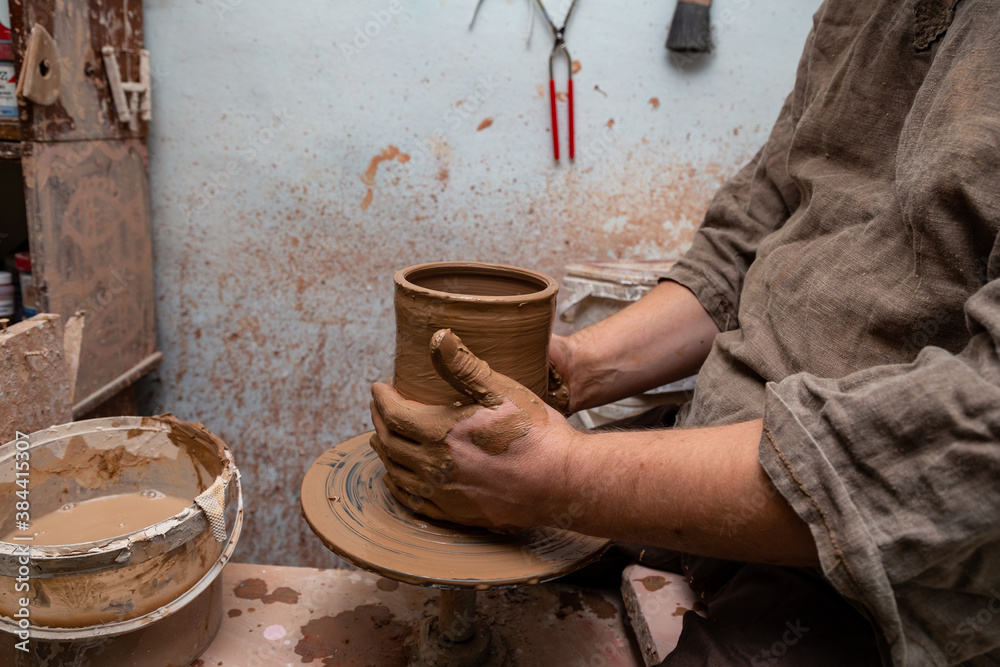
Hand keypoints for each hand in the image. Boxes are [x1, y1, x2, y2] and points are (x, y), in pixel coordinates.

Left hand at [370, 329, 578, 529]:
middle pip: (389, 442)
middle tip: (379, 408)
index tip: (379, 387)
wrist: (562, 482)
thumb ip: (464, 366)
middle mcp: (433, 466)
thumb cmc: (536, 434)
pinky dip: (399, 484)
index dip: (381, 397)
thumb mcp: (502, 390)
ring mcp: (443, 493)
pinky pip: (412, 500)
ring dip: (386, 452)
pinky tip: (402, 478)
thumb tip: (437, 337)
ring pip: (396, 472)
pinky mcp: (455, 513)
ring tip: (384, 439)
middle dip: (379, 421)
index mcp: (439, 432)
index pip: (393, 413)